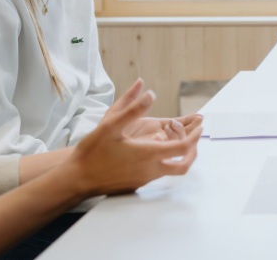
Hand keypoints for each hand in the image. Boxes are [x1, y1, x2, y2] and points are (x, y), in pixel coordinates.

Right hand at [68, 79, 202, 196]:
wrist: (77, 178)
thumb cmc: (93, 152)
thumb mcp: (111, 125)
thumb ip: (132, 108)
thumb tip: (150, 92)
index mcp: (148, 154)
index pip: (183, 147)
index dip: (195, 136)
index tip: (200, 125)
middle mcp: (150, 169)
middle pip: (184, 164)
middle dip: (194, 150)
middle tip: (195, 136)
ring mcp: (144, 179)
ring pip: (172, 170)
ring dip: (179, 155)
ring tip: (177, 138)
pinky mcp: (137, 184)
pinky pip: (159, 173)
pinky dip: (166, 161)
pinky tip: (157, 148)